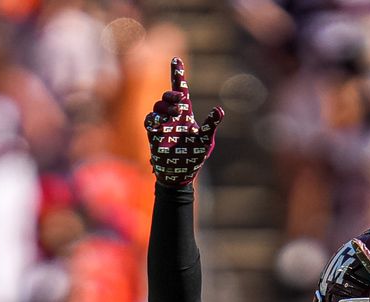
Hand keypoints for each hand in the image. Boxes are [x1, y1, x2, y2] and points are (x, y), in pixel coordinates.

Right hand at [145, 58, 223, 186]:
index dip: (178, 74)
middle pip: (168, 95)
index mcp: (185, 113)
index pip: (181, 89)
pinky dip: (155, 120)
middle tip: (181, 100)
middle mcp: (172, 116)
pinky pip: (150, 121)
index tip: (176, 59)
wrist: (179, 175)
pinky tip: (162, 126)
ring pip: (158, 106)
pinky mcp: (153, 134)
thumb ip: (211, 125)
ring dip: (166, 107)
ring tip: (176, 115)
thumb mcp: (206, 141)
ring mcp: (162, 124)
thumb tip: (219, 110)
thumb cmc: (194, 158)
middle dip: (172, 94)